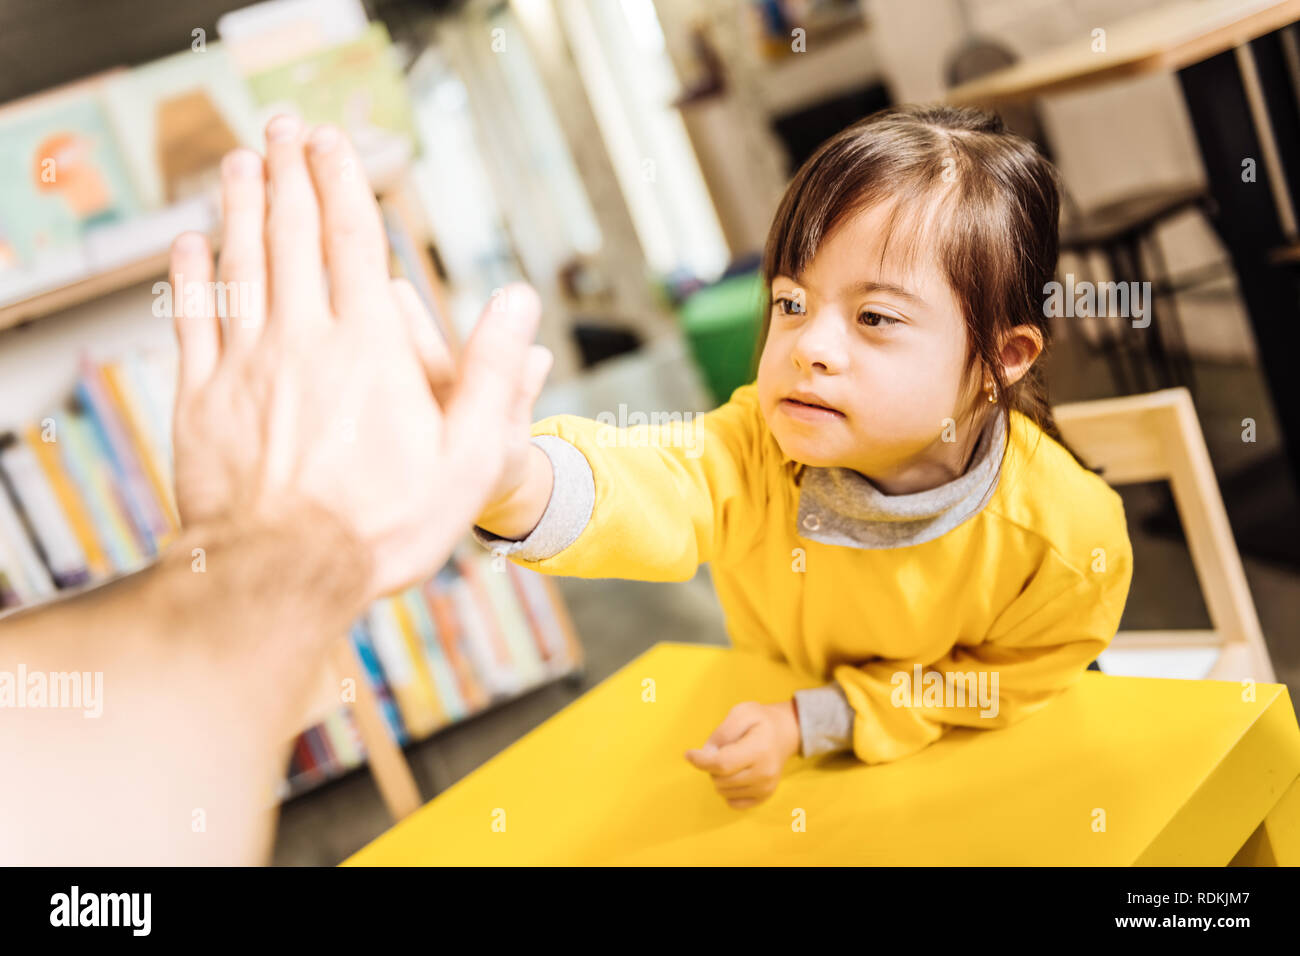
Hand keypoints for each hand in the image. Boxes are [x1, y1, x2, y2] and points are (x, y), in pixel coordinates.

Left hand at [169, 115, 541, 601]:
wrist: (282, 579)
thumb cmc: (385, 527)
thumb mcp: (470, 460)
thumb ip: (497, 375)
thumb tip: (520, 300)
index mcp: (368, 350)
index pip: (351, 242)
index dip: (342, 183)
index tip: (333, 140)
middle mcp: (301, 341)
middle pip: (290, 236)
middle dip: (289, 174)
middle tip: (284, 128)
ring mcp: (245, 367)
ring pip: (239, 265)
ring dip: (239, 206)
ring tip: (240, 162)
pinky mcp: (202, 400)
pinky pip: (194, 320)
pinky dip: (191, 274)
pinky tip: (191, 242)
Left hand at [684, 700, 800, 808]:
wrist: (786, 733)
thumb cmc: (761, 720)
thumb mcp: (741, 712)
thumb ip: (722, 732)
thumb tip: (706, 754)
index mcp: (759, 749)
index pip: (722, 764)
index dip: (701, 761)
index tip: (689, 754)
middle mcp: (764, 773)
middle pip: (720, 779)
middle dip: (712, 766)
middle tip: (723, 750)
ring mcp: (766, 788)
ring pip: (724, 791)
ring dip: (720, 777)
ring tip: (733, 760)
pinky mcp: (764, 796)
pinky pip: (733, 802)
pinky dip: (728, 790)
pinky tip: (736, 775)